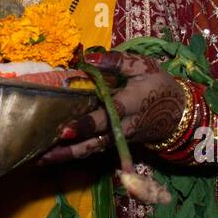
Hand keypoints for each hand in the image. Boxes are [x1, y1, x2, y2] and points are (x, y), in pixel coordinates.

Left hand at [38, 51, 187, 163]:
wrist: (179, 114)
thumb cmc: (158, 85)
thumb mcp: (144, 66)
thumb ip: (117, 61)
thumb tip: (90, 58)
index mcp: (130, 104)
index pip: (108, 116)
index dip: (88, 123)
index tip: (66, 128)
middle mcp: (124, 126)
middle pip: (95, 141)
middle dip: (70, 147)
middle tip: (43, 150)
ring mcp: (119, 139)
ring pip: (92, 151)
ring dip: (66, 156)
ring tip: (38, 159)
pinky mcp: (115, 144)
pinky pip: (92, 151)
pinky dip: (72, 155)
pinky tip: (50, 156)